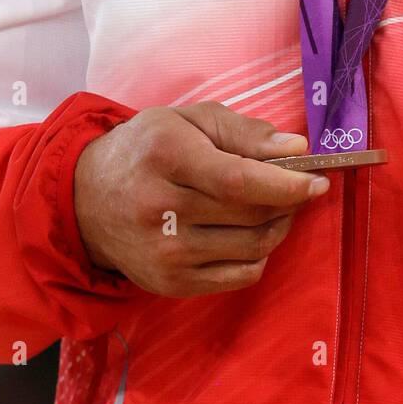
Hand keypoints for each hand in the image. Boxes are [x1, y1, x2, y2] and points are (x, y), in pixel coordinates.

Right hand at [73, 101, 328, 295]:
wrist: (84, 199)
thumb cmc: (146, 149)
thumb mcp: (187, 120)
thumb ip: (243, 132)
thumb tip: (296, 151)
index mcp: (165, 155)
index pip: (238, 180)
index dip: (285, 185)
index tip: (318, 180)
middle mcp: (159, 207)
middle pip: (249, 214)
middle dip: (288, 202)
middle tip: (299, 187)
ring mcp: (163, 252)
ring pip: (251, 248)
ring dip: (278, 227)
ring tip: (276, 208)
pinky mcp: (169, 283)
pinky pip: (239, 276)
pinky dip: (258, 255)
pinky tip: (250, 234)